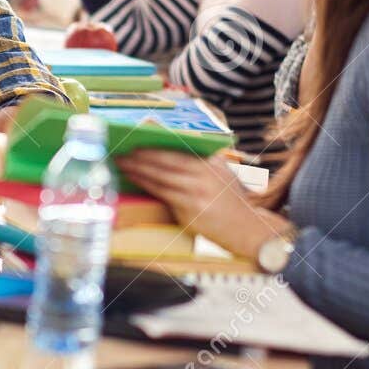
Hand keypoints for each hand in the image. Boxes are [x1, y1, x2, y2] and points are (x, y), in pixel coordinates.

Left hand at [115, 149, 280, 258]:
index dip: (155, 144)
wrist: (248, 229)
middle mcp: (204, 173)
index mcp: (211, 162)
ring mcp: (197, 191)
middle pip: (165, 160)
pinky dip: (146, 184)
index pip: (177, 149)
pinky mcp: (191, 209)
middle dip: (140, 155)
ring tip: (121, 163)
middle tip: (120, 148)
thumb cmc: (232, 203)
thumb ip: (201, 164)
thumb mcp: (222, 175)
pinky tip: (134, 179)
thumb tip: (169, 155)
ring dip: (137, 169)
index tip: (136, 139)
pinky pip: (162, 193)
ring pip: (160, 176)